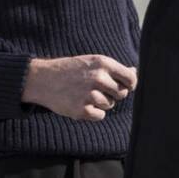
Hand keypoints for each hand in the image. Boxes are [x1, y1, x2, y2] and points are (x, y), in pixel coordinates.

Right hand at [22, 55, 136, 119]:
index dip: (131, 84)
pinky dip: (93, 112)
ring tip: (85, 94)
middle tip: (97, 89)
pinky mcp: (82, 110)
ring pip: (110, 104)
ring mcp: (90, 94)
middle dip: (113, 94)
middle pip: (121, 93)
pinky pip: (100, 115)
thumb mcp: (92, 62)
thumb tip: (134, 72)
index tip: (126, 86)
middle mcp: (98, 78)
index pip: (130, 78)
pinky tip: (81, 103)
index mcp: (103, 63)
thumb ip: (113, 69)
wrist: (43, 79)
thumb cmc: (71, 70)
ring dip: (101, 102)